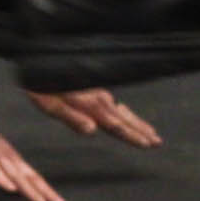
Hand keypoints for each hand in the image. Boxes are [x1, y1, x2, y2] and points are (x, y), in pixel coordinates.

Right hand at [0, 85, 69, 200]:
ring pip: (14, 173)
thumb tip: (7, 187)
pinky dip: (2, 179)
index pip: (31, 174)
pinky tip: (12, 189)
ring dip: (28, 189)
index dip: (45, 188)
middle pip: (28, 175)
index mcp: (8, 154)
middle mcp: (5, 153)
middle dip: (45, 191)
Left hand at [30, 85, 161, 150]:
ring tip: (151, 131)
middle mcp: (98, 98)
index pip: (115, 124)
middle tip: (158, 142)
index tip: (148, 144)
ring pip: (122, 111)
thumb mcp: (50, 102)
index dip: (132, 136)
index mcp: (89, 105)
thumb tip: (92, 131)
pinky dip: (125, 111)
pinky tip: (125, 113)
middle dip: (141, 130)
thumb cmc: (41, 82)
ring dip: (136, 122)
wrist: (42, 56)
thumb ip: (71, 116)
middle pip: (124, 118)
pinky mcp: (93, 87)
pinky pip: (114, 103)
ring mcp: (97, 92)